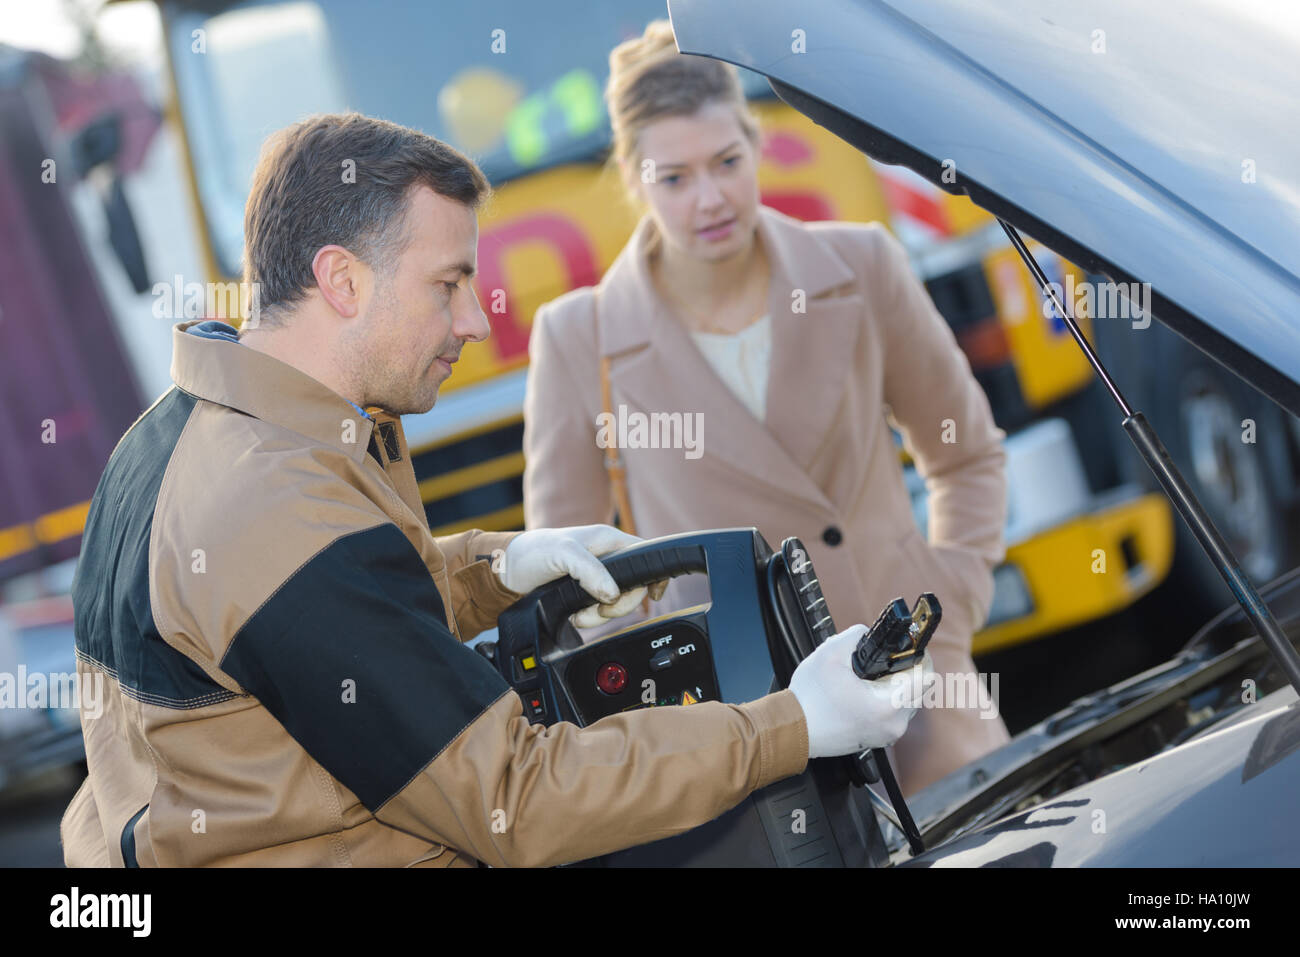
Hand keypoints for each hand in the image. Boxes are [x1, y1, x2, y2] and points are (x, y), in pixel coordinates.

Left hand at [499, 525, 667, 626]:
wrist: (509, 572)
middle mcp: (607, 559)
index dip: (653, 575)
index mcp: (609, 541)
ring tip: (578, 614)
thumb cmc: (534, 551)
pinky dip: (589, 619)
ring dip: (599, 616)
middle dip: (618, 605)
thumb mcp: (564, 553)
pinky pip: (600, 613)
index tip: (654, 595)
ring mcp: (597, 578)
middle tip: (599, 611)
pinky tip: (574, 616)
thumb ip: (590, 570)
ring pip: (616, 604)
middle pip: (634, 588)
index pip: (644, 555)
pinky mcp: (586, 595)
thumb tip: (613, 593)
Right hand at [788, 625, 931, 757]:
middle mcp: (894, 725)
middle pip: (919, 689)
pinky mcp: (878, 739)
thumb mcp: (830, 653)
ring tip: (868, 678)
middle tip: (881, 661)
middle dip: (904, 670)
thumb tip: (869, 633)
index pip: (926, 676)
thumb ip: (857, 635)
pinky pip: (894, 714)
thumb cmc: (810, 699)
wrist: (794, 730)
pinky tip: (863, 692)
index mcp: (888, 705)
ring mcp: (887, 735)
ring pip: (907, 702)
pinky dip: (885, 700)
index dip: (918, 655)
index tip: (907, 647)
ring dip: (895, 686)